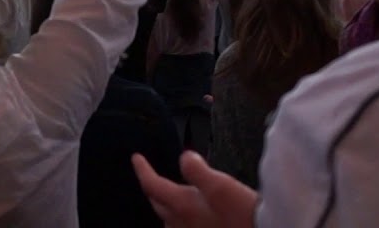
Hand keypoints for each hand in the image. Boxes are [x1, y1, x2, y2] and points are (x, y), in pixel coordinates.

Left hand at [133, 151, 256, 227]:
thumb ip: (198, 171)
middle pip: (157, 204)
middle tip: (150, 174)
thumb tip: (184, 158)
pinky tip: (190, 216)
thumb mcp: (221, 186)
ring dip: (165, 205)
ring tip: (169, 195)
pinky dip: (180, 219)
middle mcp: (180, 225)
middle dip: (152, 187)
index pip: (152, 185)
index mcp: (182, 206)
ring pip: (169, 220)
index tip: (135, 157)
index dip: (142, 170)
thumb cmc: (243, 216)